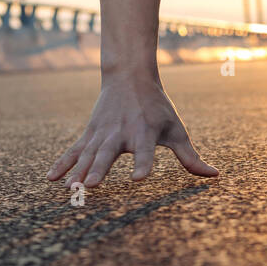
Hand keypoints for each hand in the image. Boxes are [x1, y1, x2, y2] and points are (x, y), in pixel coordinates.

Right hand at [46, 75, 217, 186]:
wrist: (129, 76)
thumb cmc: (158, 108)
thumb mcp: (177, 130)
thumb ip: (191, 157)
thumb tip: (215, 176)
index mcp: (145, 132)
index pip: (146, 151)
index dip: (143, 164)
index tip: (140, 178)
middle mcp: (121, 133)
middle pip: (108, 154)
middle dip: (98, 169)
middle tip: (90, 186)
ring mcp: (102, 134)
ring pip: (88, 154)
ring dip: (77, 171)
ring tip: (71, 189)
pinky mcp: (89, 134)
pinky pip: (73, 151)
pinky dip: (62, 164)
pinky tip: (51, 179)